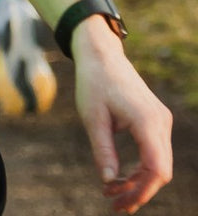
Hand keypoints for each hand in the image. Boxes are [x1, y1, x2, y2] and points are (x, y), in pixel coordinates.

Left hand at [73, 24, 173, 212]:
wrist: (101, 54)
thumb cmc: (93, 82)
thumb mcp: (92, 117)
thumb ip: (103, 150)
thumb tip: (108, 181)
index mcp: (147, 121)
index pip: (155, 169)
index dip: (140, 191)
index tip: (118, 203)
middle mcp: (161, 122)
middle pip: (160, 171)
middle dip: (138, 191)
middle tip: (113, 204)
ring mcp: (161, 121)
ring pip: (159, 164)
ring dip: (139, 181)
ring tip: (112, 193)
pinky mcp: (156, 120)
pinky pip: (155, 152)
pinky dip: (141, 168)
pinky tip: (122, 177)